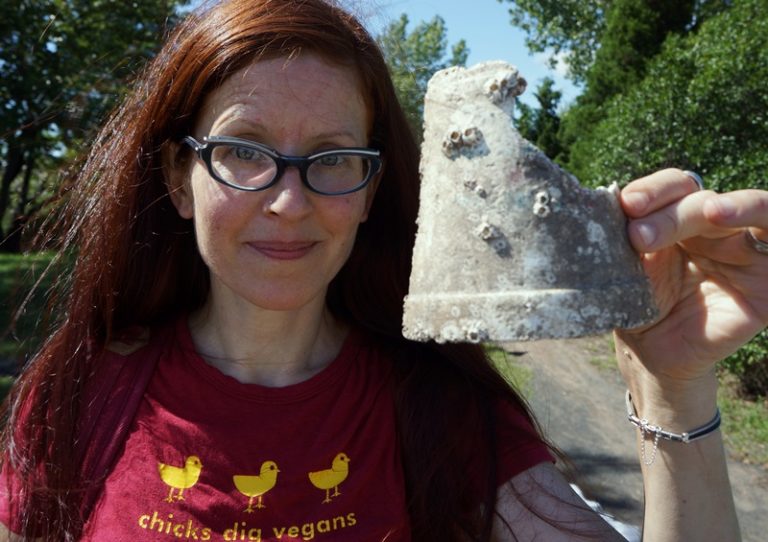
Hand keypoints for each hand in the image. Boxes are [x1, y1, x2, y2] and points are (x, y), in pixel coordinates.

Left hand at [615, 168, 767, 388]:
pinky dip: (767, 224)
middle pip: (704, 200)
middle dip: (671, 215)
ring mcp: (747, 252)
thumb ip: (631, 236)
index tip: (626, 204)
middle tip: (639, 236)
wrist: (651, 354)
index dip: (654, 189)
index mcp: (681, 216)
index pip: (676, 186)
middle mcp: (716, 228)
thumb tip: (617, 202)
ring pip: (754, 209)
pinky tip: (745, 227)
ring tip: (713, 212)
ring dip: (734, 207)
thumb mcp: (630, 268)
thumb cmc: (637, 305)